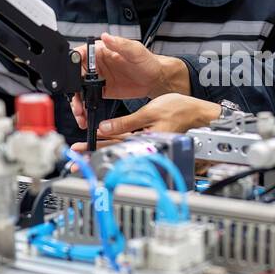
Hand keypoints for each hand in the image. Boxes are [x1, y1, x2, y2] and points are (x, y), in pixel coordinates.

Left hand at [69, 94, 220, 151]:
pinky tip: (104, 145)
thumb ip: (127, 122)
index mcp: (144, 140)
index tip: (79, 153)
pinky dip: (115, 144)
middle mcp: (144, 145)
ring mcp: (147, 143)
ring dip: (101, 152)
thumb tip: (105, 128)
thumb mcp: (151, 112)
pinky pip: (129, 143)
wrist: (199, 113)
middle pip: (114, 152)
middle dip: (93, 157)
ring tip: (84, 158)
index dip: (94, 149)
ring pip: (120, 149)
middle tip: (75, 163)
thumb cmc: (181, 110)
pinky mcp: (150, 138)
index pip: (113, 146)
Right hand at [70, 32, 190, 128]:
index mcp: (101, 51)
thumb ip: (120, 44)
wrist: (156, 79)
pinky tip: (86, 116)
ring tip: (80, 114)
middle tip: (77, 103)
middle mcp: (96, 65)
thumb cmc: (147, 61)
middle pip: (75, 76)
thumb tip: (106, 37)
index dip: (72, 67)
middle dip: (73, 91)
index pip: (79, 56)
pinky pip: (89, 99)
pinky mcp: (102, 91)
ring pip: (80, 90)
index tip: (73, 80)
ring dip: (77, 103)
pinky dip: (85, 108)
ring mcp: (98, 79)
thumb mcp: (135, 50)